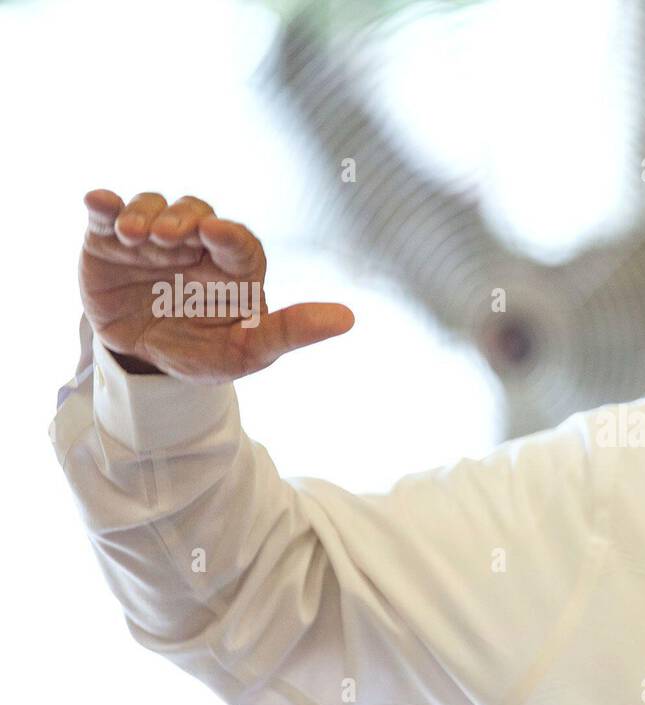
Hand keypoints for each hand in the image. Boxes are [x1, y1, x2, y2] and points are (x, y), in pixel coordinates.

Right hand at [79, 189, 353, 381]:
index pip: (239, 242)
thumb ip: (292, 331)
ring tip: (135, 237)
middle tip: (168, 238)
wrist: (147, 363)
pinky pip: (109, 213)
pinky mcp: (111, 240)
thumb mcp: (249, 350)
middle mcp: (196, 244)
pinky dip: (104, 205)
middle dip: (181, 219)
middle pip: (194, 213)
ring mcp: (153, 239)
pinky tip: (98, 203)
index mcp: (234, 267)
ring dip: (144, 214)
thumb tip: (348, 318)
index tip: (213, 232)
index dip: (228, 235)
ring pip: (153, 206)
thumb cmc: (206, 352)